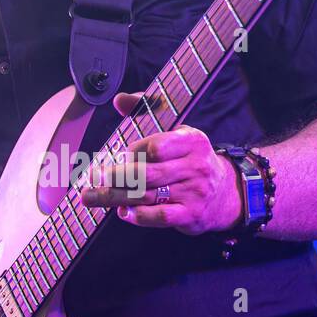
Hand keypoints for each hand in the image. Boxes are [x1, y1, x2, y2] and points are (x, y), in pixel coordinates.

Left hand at [79, 91, 242, 234]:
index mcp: (191, 140)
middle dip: (116, 176)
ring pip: (148, 195)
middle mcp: (195, 165)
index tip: (116, 155)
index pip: (156, 147)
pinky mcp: (191, 215)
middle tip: (94, 177)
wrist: (224, 194)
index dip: (132, 152)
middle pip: (147, 173)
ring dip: (115, 197)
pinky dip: (139, 216)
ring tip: (92, 197)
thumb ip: (146, 112)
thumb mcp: (177, 133)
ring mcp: (194, 192)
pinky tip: (123, 212)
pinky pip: (160, 216)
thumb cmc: (190, 159)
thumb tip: (118, 100)